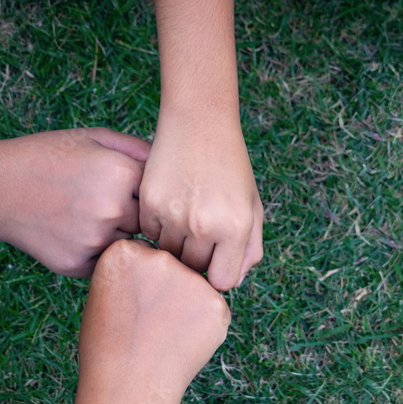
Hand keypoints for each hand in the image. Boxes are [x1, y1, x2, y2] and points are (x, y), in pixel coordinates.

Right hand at [0, 128, 148, 277]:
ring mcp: (96, 240)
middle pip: (146, 221)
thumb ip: (138, 149)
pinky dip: (97, 253)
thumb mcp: (94, 138)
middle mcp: (113, 209)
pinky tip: (74, 232)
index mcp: (123, 173)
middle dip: (132, 214)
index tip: (123, 185)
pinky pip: (106, 262)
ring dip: (115, 234)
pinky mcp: (79, 264)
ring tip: (84, 215)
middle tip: (100, 201)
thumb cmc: (50, 157)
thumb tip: (174, 166)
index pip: (159, 192)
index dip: (142, 189)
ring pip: (127, 242)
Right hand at [79, 239, 230, 393]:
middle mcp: (160, 258)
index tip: (131, 307)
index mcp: (124, 252)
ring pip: (195, 286)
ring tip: (163, 335)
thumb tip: (169, 264)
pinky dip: (204, 325)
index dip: (141, 285)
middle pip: (174, 266)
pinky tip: (181, 343)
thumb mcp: (104, 295)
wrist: (127, 387)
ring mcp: (190, 279)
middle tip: (149, 324)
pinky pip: (213, 307)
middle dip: (168, 291)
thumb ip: (135, 273)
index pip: (146, 256)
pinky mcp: (216, 303)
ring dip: (187, 306)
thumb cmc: (109, 347)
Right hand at [138, 115, 263, 289]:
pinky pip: (149, 234)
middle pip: (193, 269)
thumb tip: (232, 281)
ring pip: (169, 254)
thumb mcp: (252, 206)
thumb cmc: (232, 166)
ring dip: (177, 243)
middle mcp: (204, 225)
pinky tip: (170, 204)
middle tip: (203, 230)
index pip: (222, 281)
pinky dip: (158, 226)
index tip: (218, 257)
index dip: (220, 271)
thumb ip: (250, 248)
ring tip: (187, 214)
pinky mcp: (149, 203)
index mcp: (235, 228)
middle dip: (199, 257)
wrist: (200, 122)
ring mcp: (174, 215)